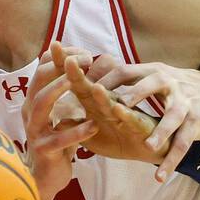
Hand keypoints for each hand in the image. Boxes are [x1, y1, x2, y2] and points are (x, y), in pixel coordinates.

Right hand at [20, 51, 97, 199]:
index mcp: (34, 100)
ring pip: (41, 104)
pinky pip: (60, 139)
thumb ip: (61, 92)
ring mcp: (35, 131)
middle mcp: (30, 112)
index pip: (42, 69)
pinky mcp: (45, 151)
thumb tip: (72, 60)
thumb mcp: (57, 114)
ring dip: (58, 90)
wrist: (45, 178)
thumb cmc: (55, 142)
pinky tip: (93, 125)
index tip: (82, 52)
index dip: (60, 57)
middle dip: (59, 67)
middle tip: (84, 60)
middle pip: (38, 81)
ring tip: (77, 82)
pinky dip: (77, 132)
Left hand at [46, 42, 162, 163]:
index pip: (77, 84)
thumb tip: (53, 119)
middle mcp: (109, 103)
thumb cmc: (119, 138)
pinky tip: (118, 108)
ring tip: (94, 86)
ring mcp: (124, 113)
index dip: (63, 70)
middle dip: (78, 75)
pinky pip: (131, 119)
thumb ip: (74, 128)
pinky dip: (125, 115)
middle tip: (67, 59)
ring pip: (112, 102)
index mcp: (95, 103)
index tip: (51, 50)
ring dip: (102, 95)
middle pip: (91, 87)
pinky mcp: (139, 125)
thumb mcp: (92, 136)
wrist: (148, 149)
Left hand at [88, 59, 199, 182]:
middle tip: (115, 109)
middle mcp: (170, 84)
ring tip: (148, 147)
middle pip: (150, 85)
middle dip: (134, 95)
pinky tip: (160, 176)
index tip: (84, 90)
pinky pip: (183, 144)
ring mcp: (185, 104)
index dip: (106, 80)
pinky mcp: (197, 123)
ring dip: (161, 133)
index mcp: (154, 72)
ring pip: (172, 118)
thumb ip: (131, 80)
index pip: (125, 71)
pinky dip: (172, 161)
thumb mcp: (157, 77)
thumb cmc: (181, 87)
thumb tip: (96, 81)